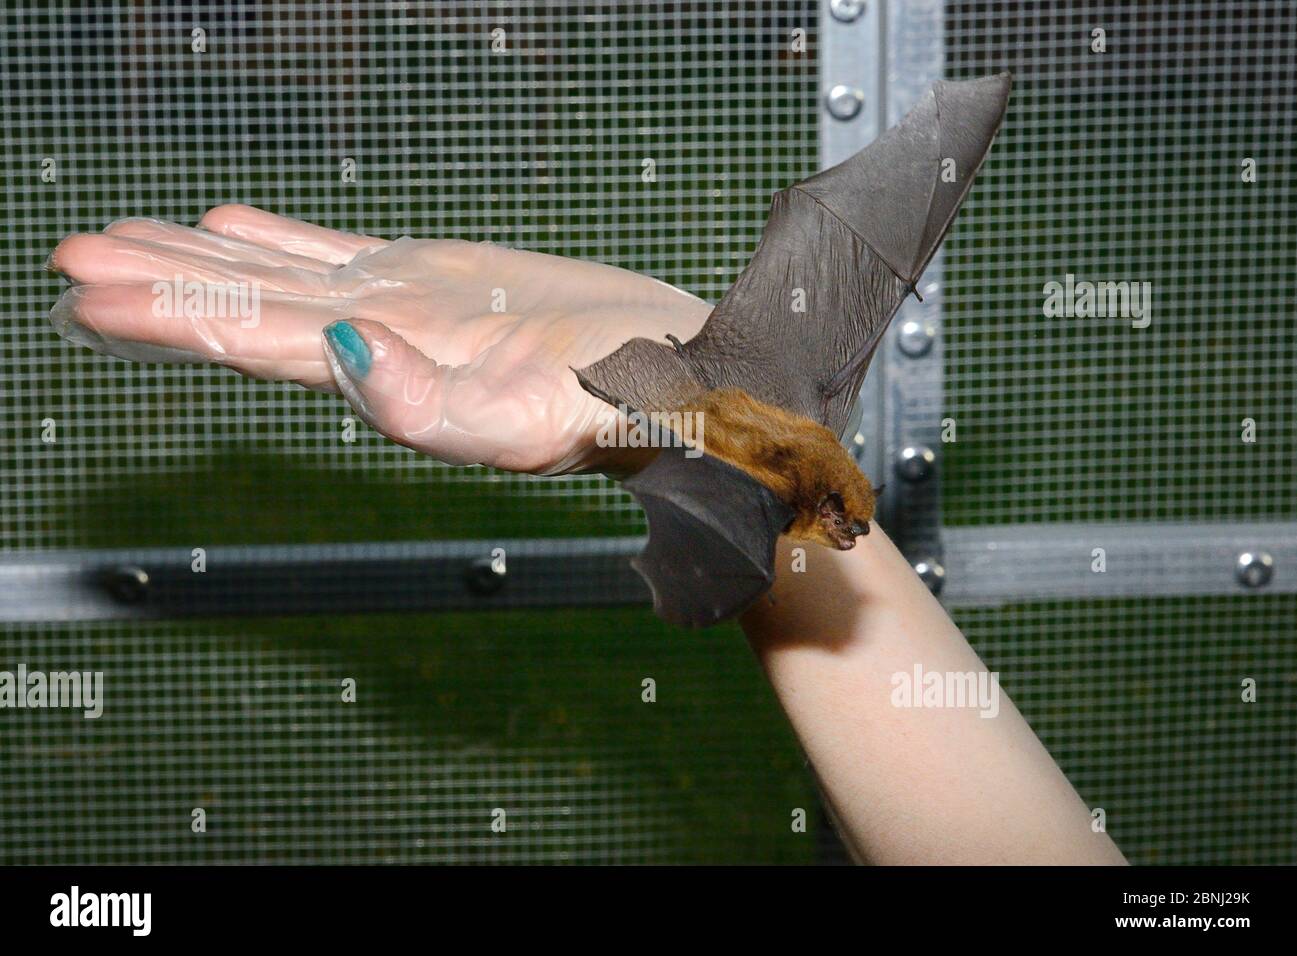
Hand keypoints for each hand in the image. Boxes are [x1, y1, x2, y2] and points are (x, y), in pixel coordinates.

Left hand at [48, 205, 710, 474]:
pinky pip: (338, 249)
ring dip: (200, 257)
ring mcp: (404, 304)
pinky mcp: (437, 275)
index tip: (91, 296)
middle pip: (251, 306)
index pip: (261, 343)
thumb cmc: (618, 407)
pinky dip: (278, 235)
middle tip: (73, 258)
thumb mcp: (529, 417)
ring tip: (124, 235)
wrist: (673, 374)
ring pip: (282, 272)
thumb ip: (427, 401)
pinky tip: (230, 221)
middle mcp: (383, 344)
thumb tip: (339, 346)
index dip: (174, 318)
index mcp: (391, 380)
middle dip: (160, 284)